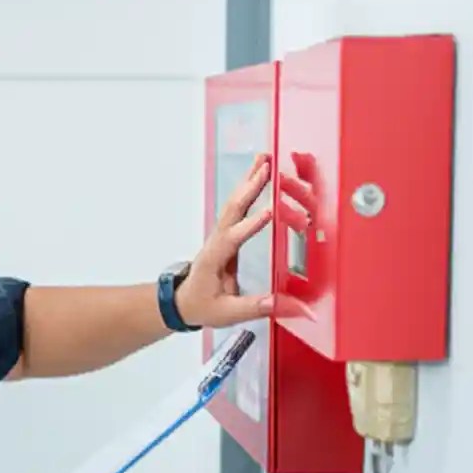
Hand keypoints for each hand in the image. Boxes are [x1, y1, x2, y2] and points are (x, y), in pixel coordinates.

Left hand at [176, 152, 274, 327]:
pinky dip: (249, 188)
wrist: (182, 302)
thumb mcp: (228, 313)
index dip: (250, 225)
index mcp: (215, 259)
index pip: (233, 238)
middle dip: (250, 188)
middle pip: (233, 210)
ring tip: (265, 160)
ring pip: (235, 203)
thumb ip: (258, 307)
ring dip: (249, 180)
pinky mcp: (227, 233)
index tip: (270, 211)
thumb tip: (291, 306)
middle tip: (267, 168)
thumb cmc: (202, 305)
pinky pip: (238, 206)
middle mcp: (217, 242)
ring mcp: (221, 235)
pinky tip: (259, 174)